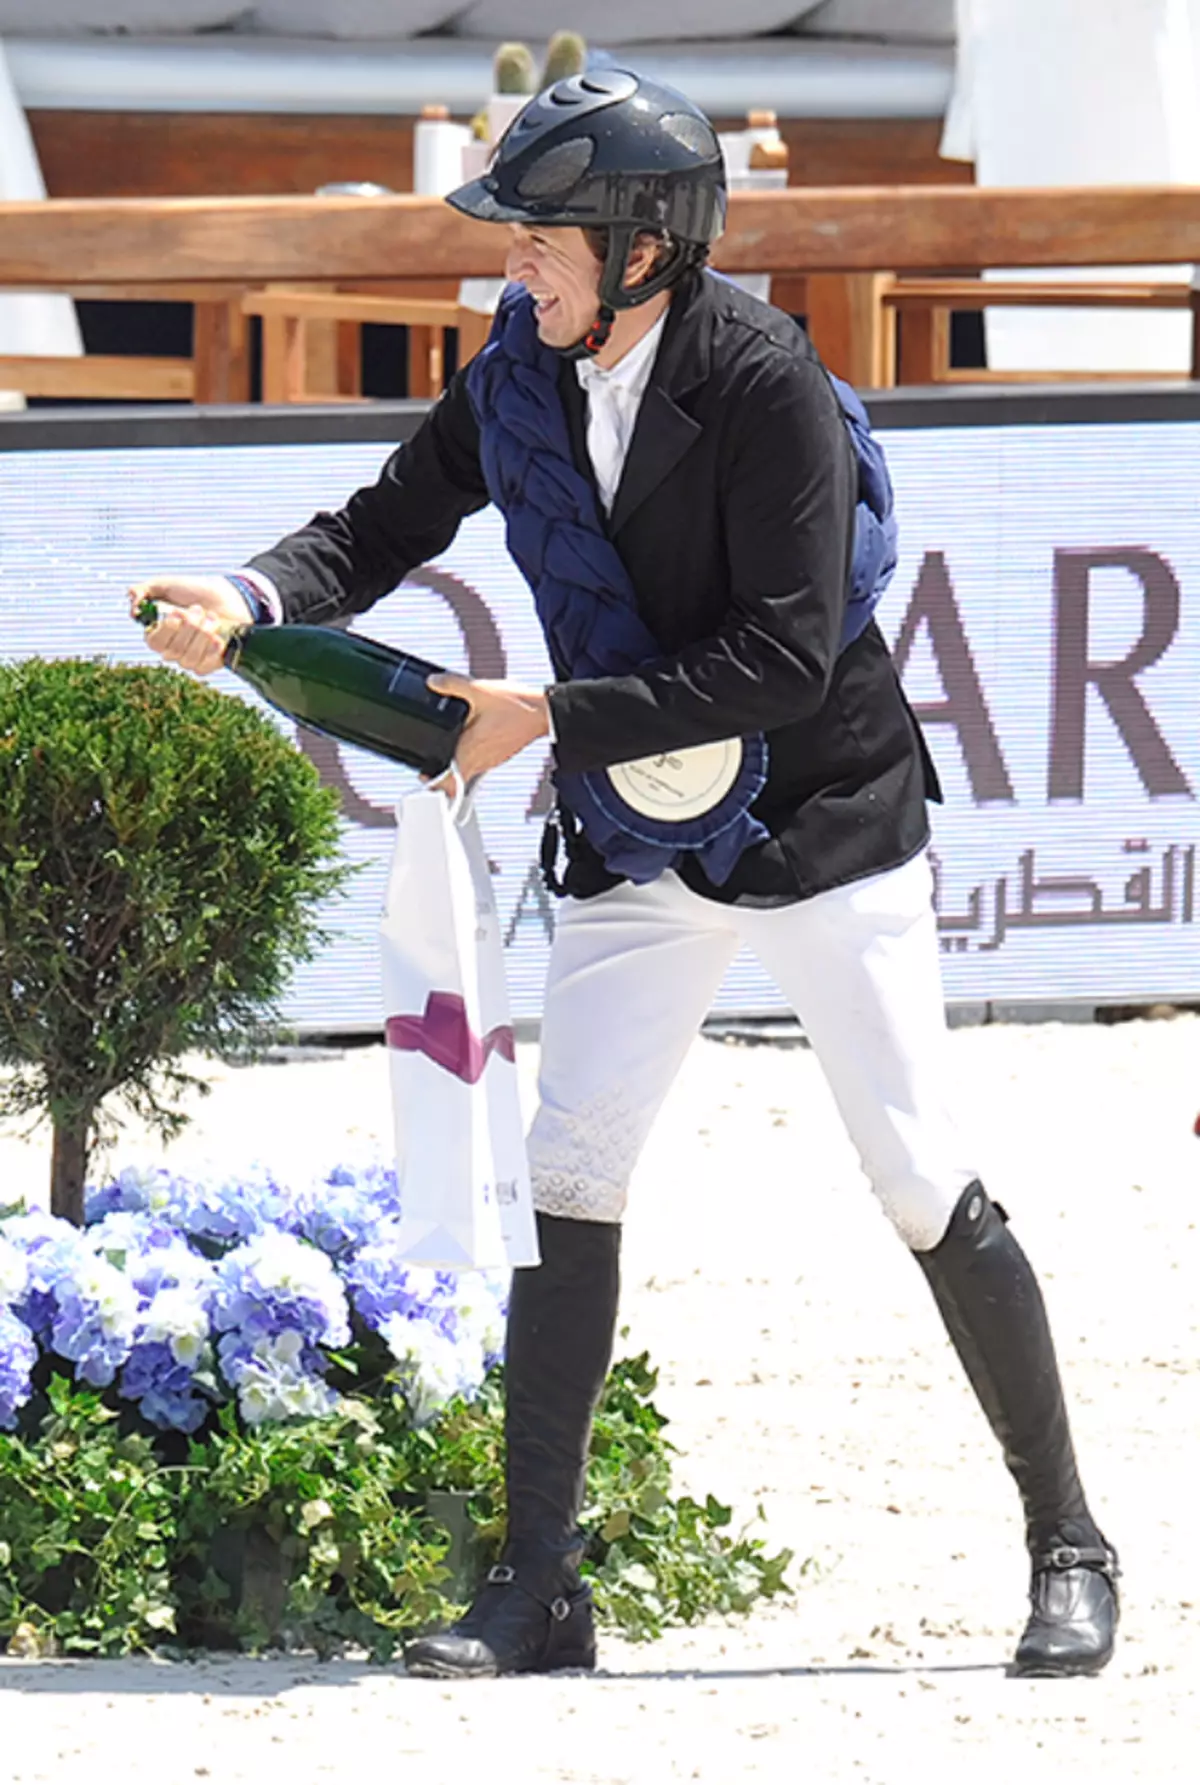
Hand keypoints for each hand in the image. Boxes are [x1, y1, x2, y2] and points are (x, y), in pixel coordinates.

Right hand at [128, 576, 254, 676]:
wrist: (228, 597)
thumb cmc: (195, 591)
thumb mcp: (167, 585)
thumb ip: (145, 590)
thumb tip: (131, 597)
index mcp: (158, 632)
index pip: (153, 641)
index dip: (166, 629)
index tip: (178, 613)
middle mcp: (171, 649)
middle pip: (174, 650)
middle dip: (190, 626)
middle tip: (198, 609)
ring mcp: (188, 658)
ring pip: (189, 659)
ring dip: (203, 634)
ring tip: (212, 617)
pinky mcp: (207, 664)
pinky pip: (203, 667)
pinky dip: (212, 650)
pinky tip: (218, 638)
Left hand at [425, 672, 549, 785]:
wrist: (544, 712)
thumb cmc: (516, 706)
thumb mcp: (479, 690)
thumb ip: (452, 684)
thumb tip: (433, 682)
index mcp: (469, 751)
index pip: (447, 784)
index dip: (432, 783)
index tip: (424, 776)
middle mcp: (480, 761)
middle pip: (455, 778)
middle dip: (442, 770)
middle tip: (431, 759)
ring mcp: (492, 760)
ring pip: (468, 768)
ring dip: (457, 760)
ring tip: (452, 743)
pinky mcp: (500, 755)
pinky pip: (481, 760)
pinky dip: (472, 753)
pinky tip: (473, 736)